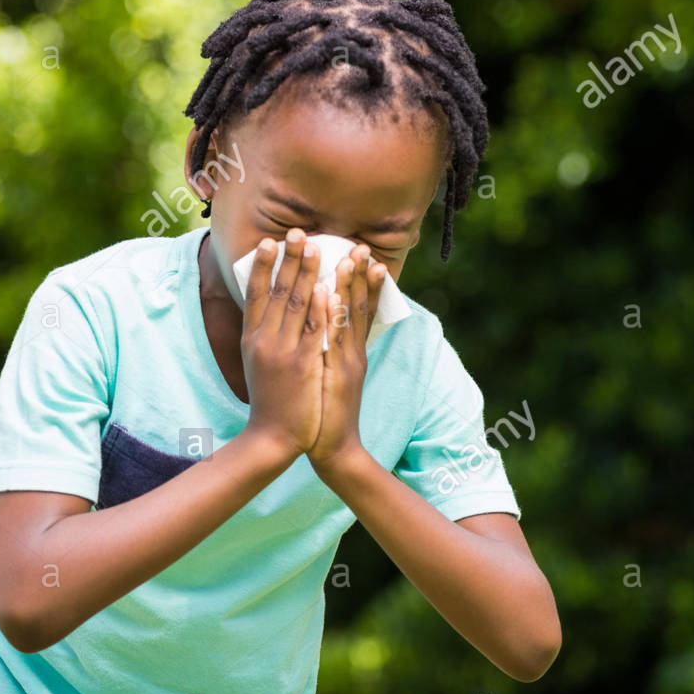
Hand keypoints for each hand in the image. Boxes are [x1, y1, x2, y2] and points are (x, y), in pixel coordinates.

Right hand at [241, 230, 328, 467]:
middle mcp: (265, 341)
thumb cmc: (269, 400)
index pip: (256, 294)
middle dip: (289, 259)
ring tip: (317, 246)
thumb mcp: (256, 363)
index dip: (263, 266)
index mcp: (252, 339)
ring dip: (308, 272)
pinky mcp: (304, 366)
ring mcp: (285, 352)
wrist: (273, 438)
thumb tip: (269, 307)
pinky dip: (322, 308)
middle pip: (279, 291)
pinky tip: (328, 287)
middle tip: (298, 231)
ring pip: (299, 304)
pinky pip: (315, 331)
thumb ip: (263, 335)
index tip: (269, 241)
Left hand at [307, 244, 386, 478]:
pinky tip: (331, 294)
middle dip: (361, 274)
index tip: (367, 254)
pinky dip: (333, 315)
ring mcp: (346, 363)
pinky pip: (333, 339)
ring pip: (349, 317)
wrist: (335, 449)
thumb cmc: (328, 411)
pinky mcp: (336, 375)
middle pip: (359, 306)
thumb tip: (327, 326)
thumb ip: (334, 350)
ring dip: (351, 285)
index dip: (366, 282)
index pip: (362, 309)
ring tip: (351, 257)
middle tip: (362, 244)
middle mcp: (353, 353)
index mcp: (352, 351)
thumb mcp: (334, 376)